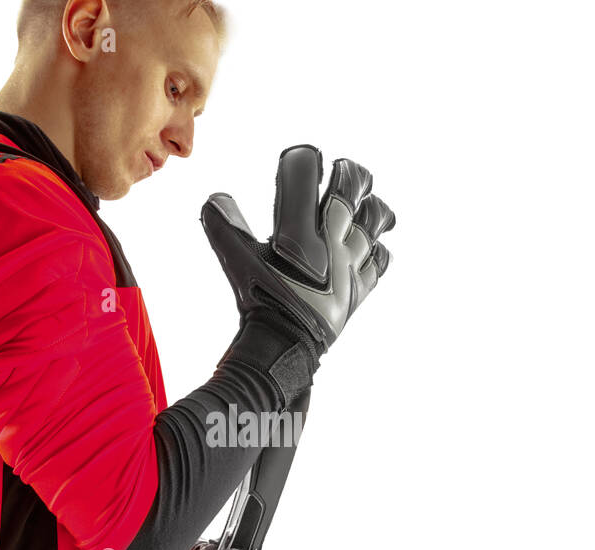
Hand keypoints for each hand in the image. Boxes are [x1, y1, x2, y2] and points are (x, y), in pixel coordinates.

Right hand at [200, 144, 395, 355]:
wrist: (284, 346)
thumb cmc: (258, 302)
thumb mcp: (235, 260)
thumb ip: (224, 226)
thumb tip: (215, 198)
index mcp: (297, 229)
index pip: (304, 174)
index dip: (303, 159)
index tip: (304, 158)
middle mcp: (329, 241)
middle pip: (351, 189)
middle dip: (350, 173)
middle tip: (345, 169)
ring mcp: (349, 264)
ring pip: (374, 221)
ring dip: (373, 207)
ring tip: (370, 203)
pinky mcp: (359, 288)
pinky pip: (380, 261)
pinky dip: (378, 250)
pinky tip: (372, 247)